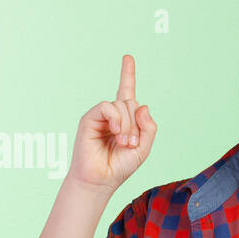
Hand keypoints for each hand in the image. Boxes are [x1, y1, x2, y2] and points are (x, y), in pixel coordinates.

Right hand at [67, 54, 156, 193]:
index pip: (126, 92)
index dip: (127, 74)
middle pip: (132, 103)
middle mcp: (112, 115)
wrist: (101, 180)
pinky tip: (115, 132)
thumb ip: (149, 127)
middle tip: (131, 143)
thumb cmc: (119, 166)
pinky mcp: (89, 119)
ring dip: (128, 124)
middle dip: (136, 123)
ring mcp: (100, 116)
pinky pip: (107, 106)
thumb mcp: (144, 148)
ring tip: (124, 142)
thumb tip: (142, 105)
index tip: (127, 57)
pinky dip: (115, 118)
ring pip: (121, 104)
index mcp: (125, 120)